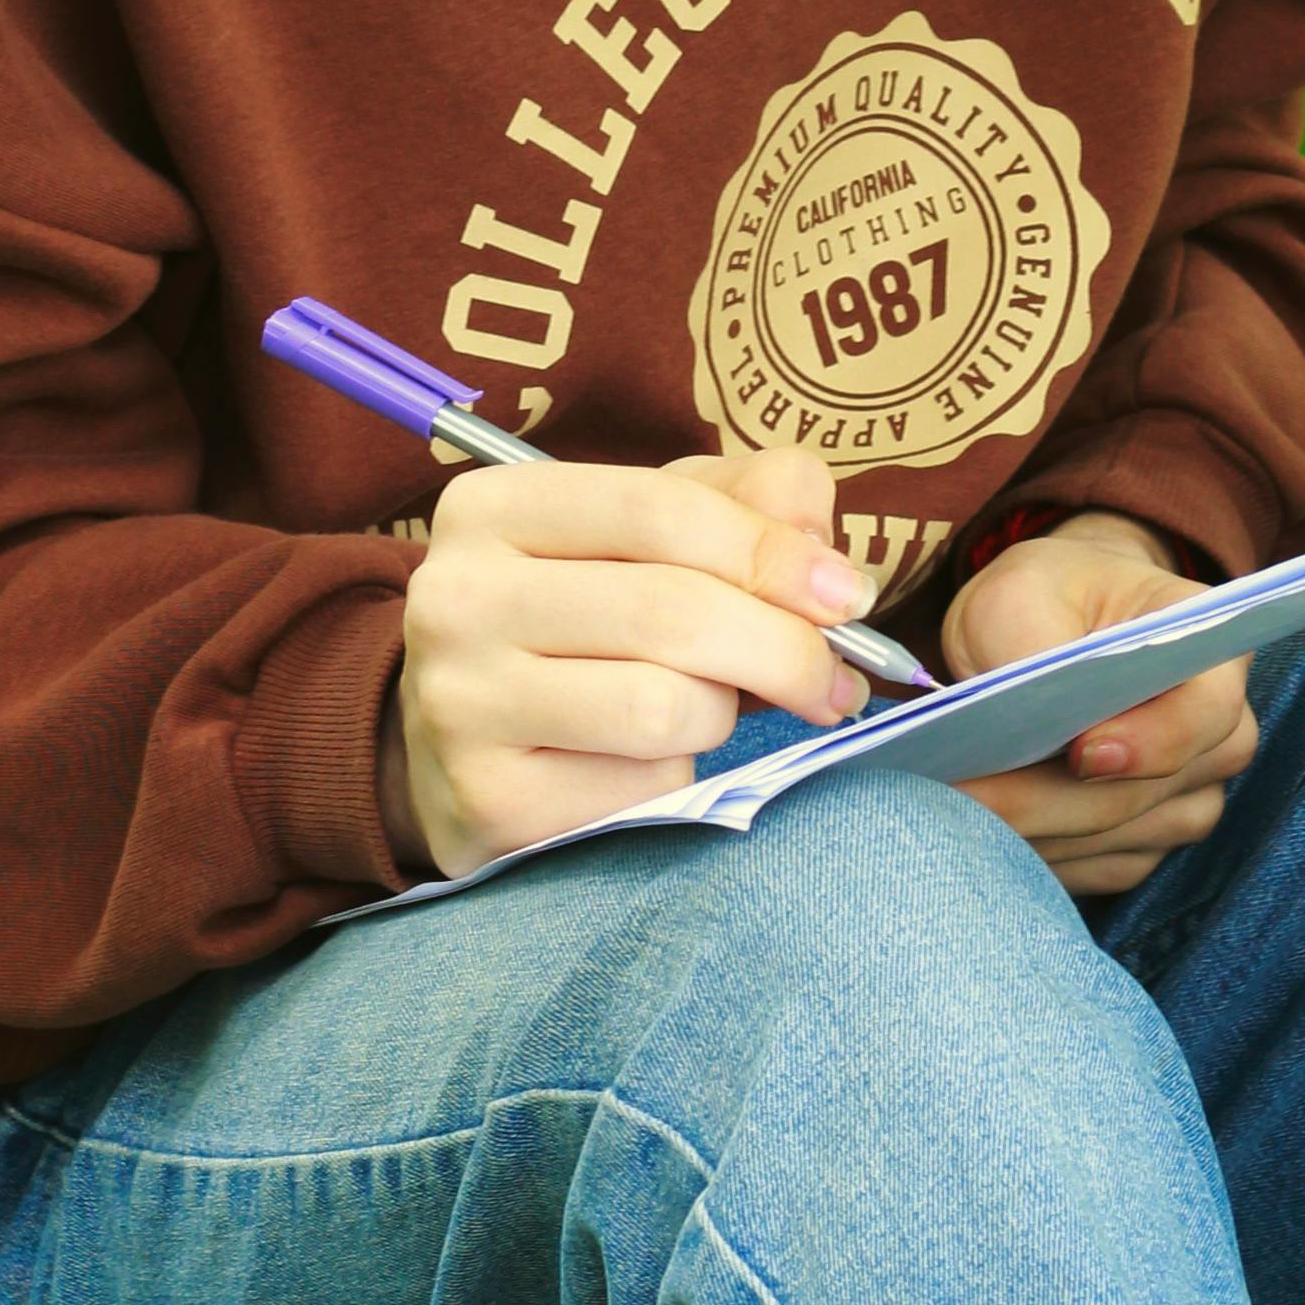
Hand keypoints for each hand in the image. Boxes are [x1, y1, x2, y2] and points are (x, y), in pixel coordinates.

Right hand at [381, 445, 865, 876]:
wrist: (456, 748)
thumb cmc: (575, 624)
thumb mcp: (645, 535)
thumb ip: (744, 501)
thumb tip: (822, 547)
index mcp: (493, 508)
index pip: (660, 509)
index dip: (771, 550)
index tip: (848, 594)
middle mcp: (456, 598)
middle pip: (672, 611)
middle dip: (785, 648)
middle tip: (838, 679)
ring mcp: (461, 705)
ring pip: (664, 707)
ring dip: (724, 715)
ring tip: (714, 711)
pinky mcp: (489, 802)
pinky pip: (641, 789)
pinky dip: (678, 779)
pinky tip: (650, 765)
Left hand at [937, 513, 1256, 898]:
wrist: (1046, 624)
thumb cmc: (1043, 597)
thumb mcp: (1019, 594)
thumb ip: (1034, 649)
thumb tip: (1035, 729)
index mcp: (1208, 645)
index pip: (1207, 711)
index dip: (1152, 741)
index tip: (1078, 754)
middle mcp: (1217, 731)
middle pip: (1151, 791)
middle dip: (1049, 799)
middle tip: (957, 792)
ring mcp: (1190, 793)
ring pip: (1122, 839)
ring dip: (1038, 833)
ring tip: (955, 807)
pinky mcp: (1151, 838)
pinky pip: (1103, 868)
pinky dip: (1043, 855)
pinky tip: (985, 829)